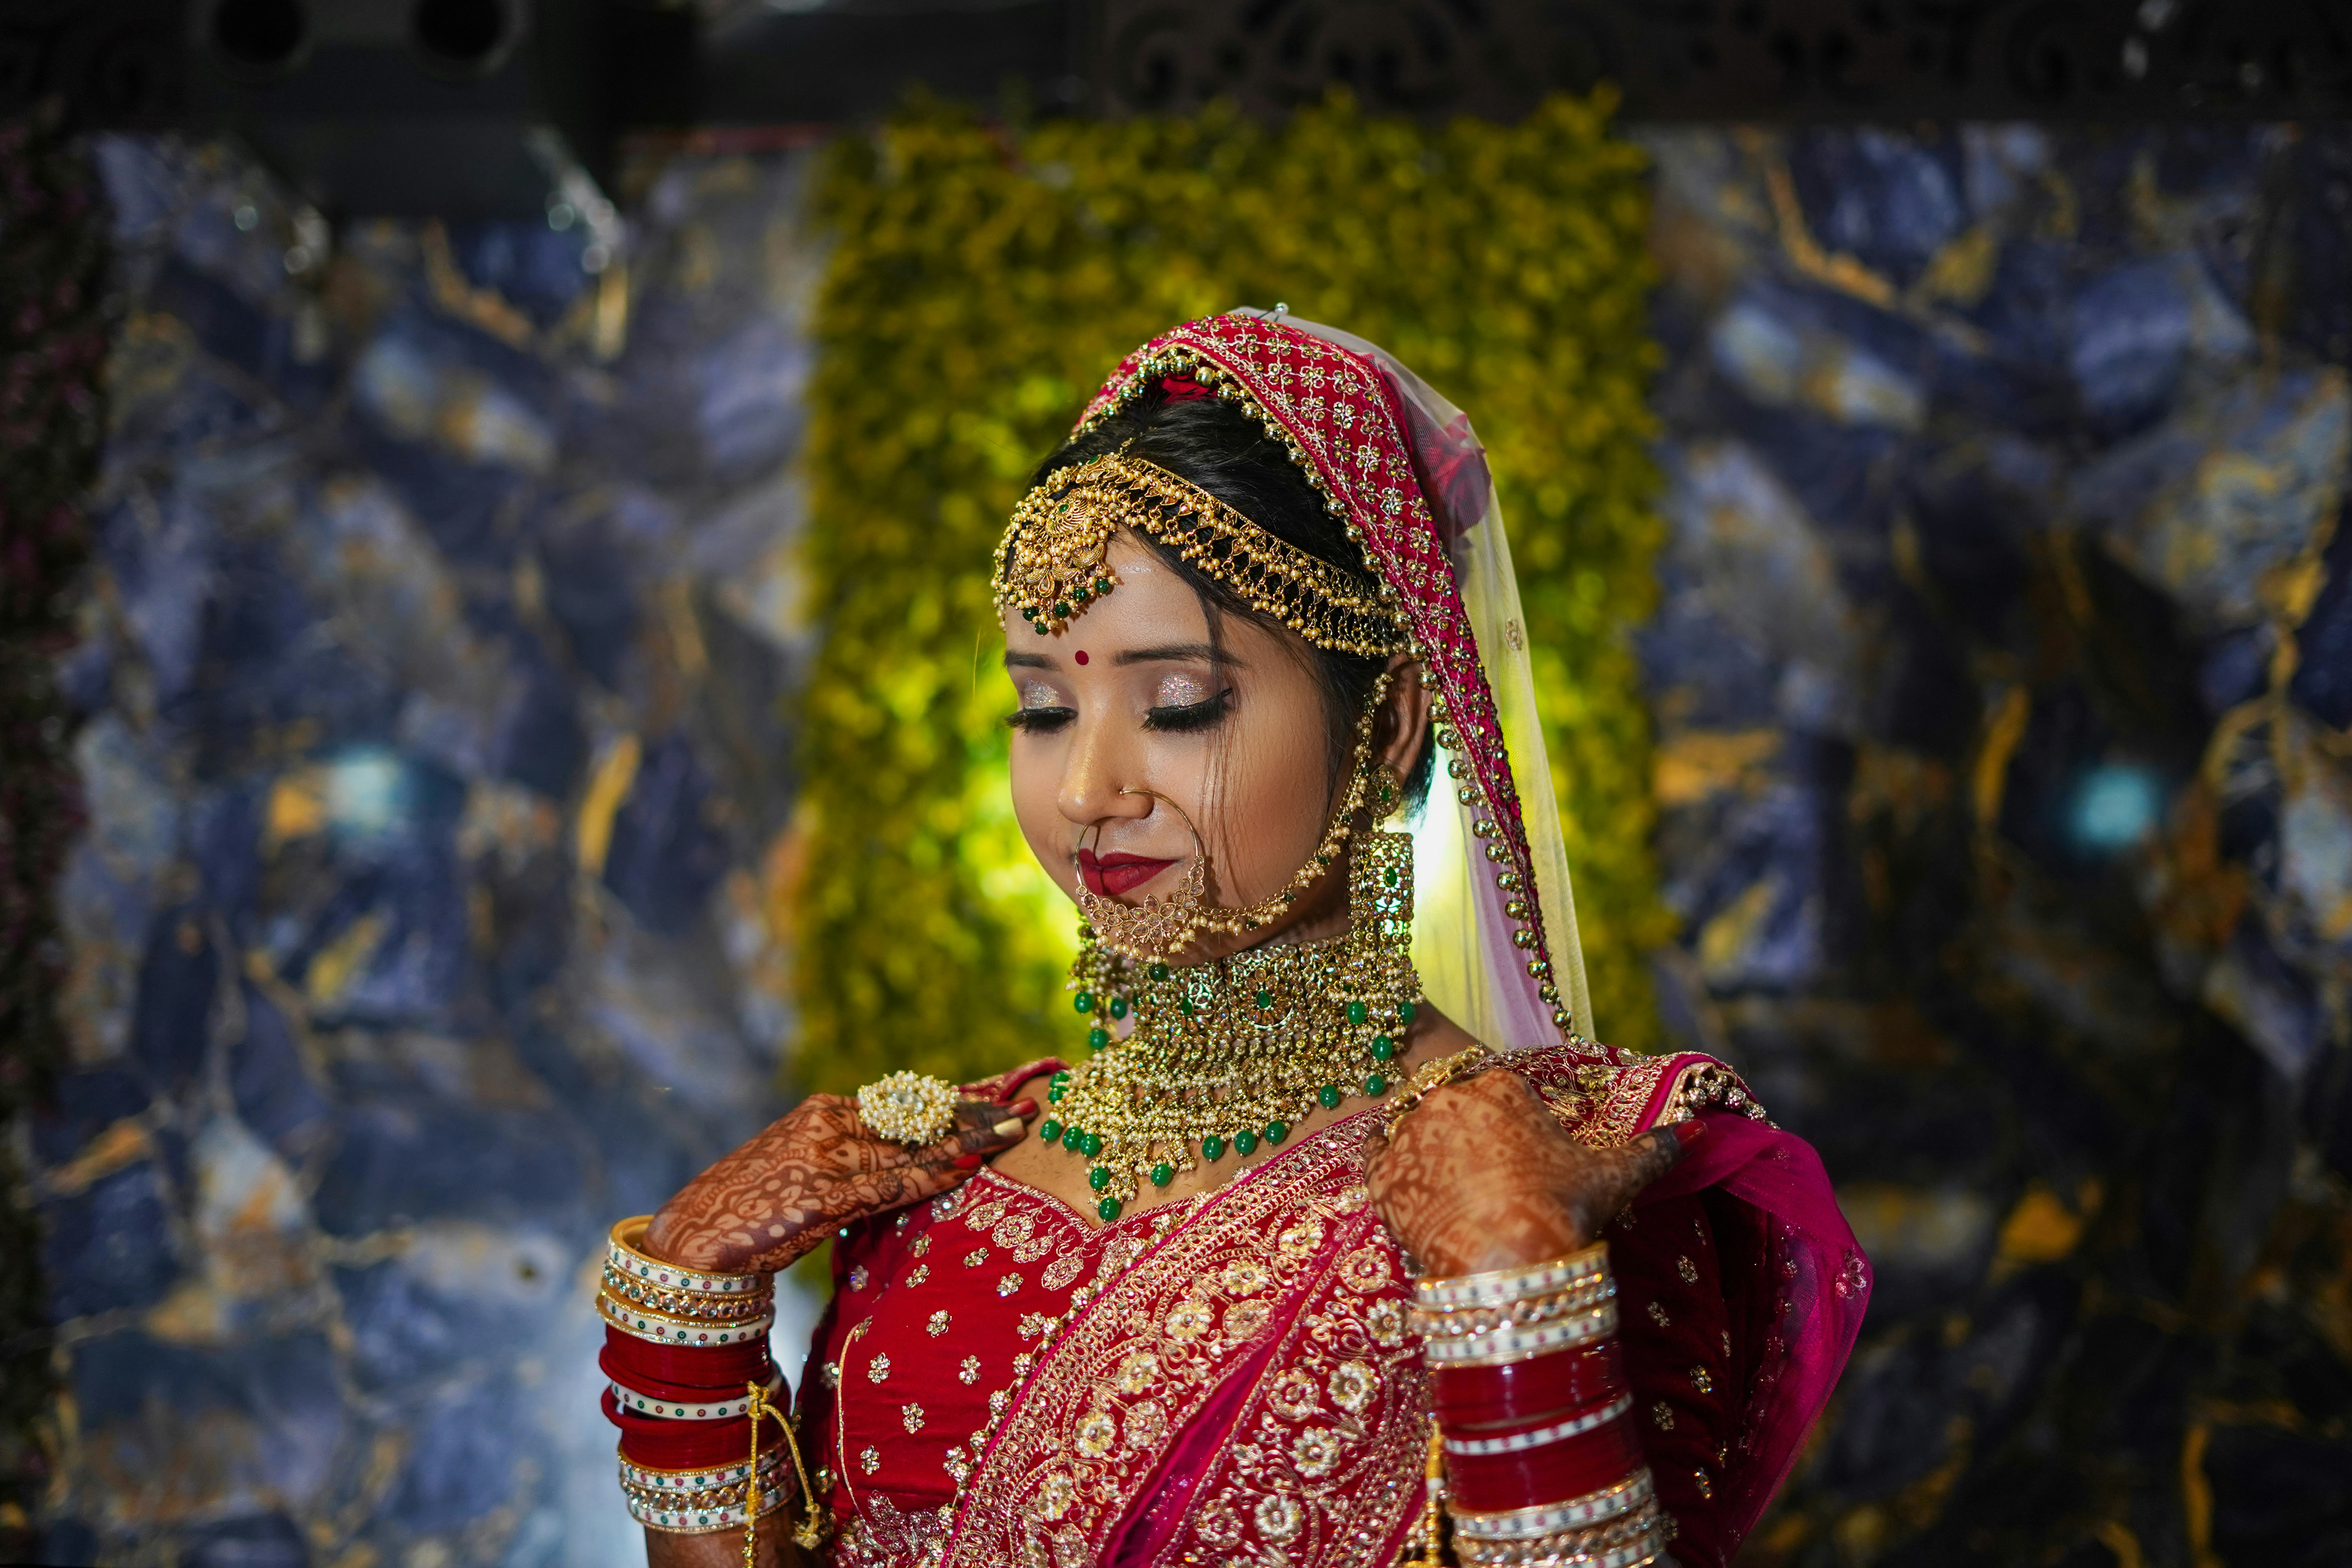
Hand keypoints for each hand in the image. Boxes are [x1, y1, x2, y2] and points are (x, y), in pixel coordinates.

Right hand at [644, 1095, 1036, 1272]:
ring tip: (1016, 1127)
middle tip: (1027, 1107)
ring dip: (968, 1138)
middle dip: (974, 1113)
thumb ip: (852, 1160)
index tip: (999, 1097)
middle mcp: (826, 1123)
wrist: (693, 1243)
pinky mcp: (821, 1196)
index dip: (956, 1102)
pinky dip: (933, 1173)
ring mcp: (824, 1157)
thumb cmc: (751, 1211)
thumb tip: (907, 1160)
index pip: (904, 1103)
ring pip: (911, 1144)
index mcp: (823, 1111)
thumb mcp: (806, 1172)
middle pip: (916, 1116)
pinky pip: (890, 1182)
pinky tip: (969, 1165)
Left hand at [1363, 1068, 1695, 1276]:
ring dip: (1426, 1154)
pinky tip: (1407, 1190)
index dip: (1508, 1133)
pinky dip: (1385, 1168)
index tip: (1517, 1166)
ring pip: (1411, 1130)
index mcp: (1502, 1086)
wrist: (1511, 1264)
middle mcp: (1449, 1097)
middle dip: (1465, 1142)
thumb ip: (1655, 1146)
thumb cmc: (1564, 1214)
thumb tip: (1697, 1131)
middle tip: (1486, 1187)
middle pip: (1452, 1110)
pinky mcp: (1379, 1173)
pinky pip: (1371, 1156)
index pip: (1498, 1095)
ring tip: (1451, 1196)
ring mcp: (1409, 1133)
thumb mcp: (1615, 1176)